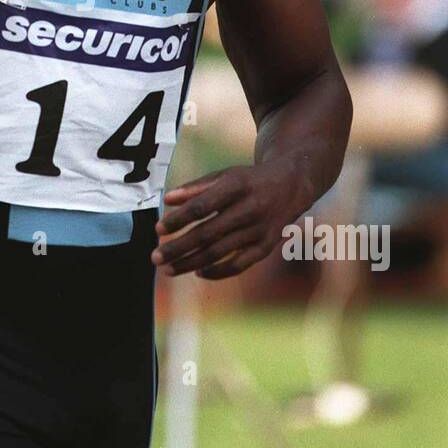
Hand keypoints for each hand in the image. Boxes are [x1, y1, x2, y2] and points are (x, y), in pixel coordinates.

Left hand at [151, 162, 303, 280]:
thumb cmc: (249, 180)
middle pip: (208, 234)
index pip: (202, 206)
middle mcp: (250, 209)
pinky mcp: (267, 246)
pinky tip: (198, 272)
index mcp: (237, 186)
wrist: (292, 184)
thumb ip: (196, 187)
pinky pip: (240, 264)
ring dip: (191, 263)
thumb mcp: (225, 175)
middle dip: (178, 248)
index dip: (179, 219)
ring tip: (168, 269)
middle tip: (155, 258)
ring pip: (220, 252)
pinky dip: (218, 271)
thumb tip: (167, 200)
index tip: (157, 229)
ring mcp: (260, 230)